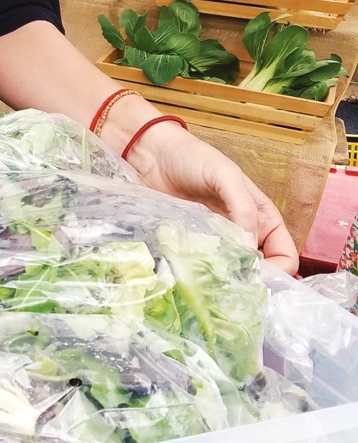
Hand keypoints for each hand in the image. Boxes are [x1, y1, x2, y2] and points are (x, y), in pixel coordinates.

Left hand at [125, 119, 297, 273]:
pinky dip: (209, 273)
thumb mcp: (226, 176)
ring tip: (217, 282)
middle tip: (237, 287)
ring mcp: (221, 241)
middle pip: (263, 270)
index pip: (286, 255)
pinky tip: (199, 273)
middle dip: (255, 281)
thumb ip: (244, 208)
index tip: (258, 277)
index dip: (279, 270)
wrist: (156, 155)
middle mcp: (247, 233)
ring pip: (236, 272)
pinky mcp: (198, 245)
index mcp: (264, 218)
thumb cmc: (194, 158)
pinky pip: (210, 266)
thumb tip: (250, 247)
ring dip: (230, 280)